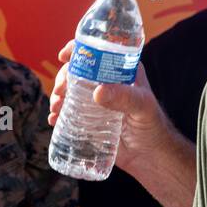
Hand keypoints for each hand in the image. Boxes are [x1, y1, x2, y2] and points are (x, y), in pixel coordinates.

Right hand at [48, 40, 196, 206]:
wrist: (149, 156)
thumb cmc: (152, 126)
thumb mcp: (142, 107)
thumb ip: (125, 98)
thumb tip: (97, 91)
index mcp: (120, 71)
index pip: (97, 52)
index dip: (78, 50)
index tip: (63, 56)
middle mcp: (106, 82)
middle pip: (77, 72)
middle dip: (63, 79)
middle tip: (60, 92)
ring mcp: (96, 101)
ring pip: (70, 91)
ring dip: (58, 96)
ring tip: (56, 108)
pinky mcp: (88, 118)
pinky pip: (69, 111)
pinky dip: (59, 113)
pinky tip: (54, 119)